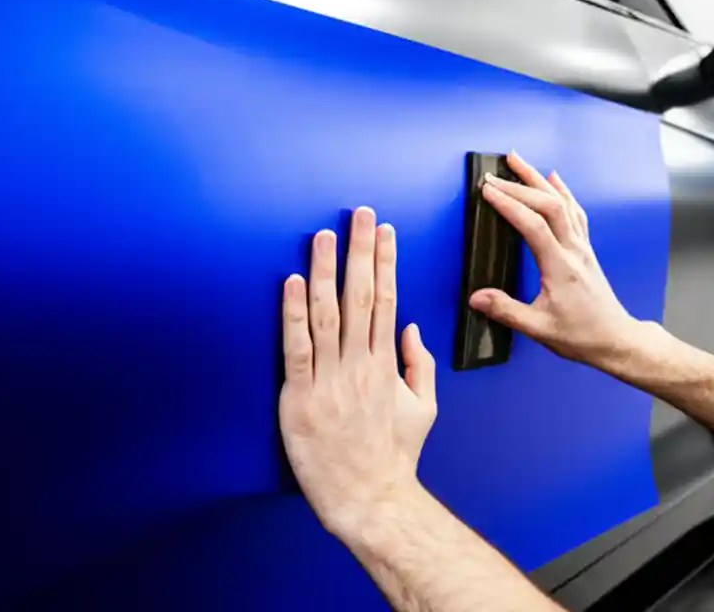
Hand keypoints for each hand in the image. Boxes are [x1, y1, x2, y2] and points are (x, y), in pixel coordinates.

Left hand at [279, 207, 437, 539]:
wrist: (370, 498)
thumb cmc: (394, 456)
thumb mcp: (424, 408)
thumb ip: (419, 365)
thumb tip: (411, 329)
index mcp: (386, 365)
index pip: (388, 300)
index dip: (385, 262)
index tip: (384, 231)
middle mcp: (360, 366)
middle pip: (362, 296)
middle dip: (360, 251)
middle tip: (359, 214)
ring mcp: (329, 381)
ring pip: (327, 314)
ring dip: (324, 271)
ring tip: (323, 236)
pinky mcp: (300, 399)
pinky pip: (296, 349)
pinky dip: (292, 314)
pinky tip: (290, 284)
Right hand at [469, 152, 641, 368]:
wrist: (614, 339)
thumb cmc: (581, 335)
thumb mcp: (539, 328)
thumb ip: (506, 311)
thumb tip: (477, 298)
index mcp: (560, 267)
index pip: (533, 226)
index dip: (509, 205)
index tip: (487, 192)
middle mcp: (574, 250)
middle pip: (548, 205)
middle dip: (519, 184)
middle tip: (493, 174)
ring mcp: (582, 247)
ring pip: (562, 202)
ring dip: (538, 179)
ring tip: (518, 161)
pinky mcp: (585, 249)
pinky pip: (574, 211)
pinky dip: (562, 191)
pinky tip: (553, 179)